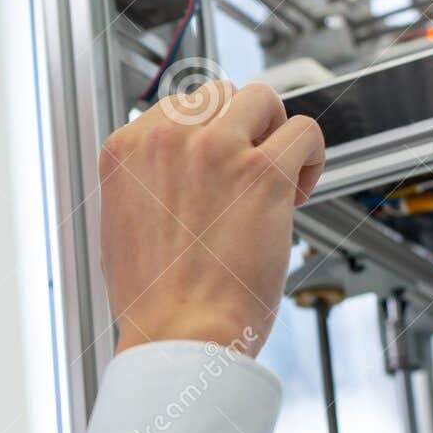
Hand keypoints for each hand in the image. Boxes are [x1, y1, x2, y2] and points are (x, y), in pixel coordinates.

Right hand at [98, 80, 324, 357]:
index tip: (219, 165)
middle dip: (240, 128)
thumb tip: (171, 171)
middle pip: (220, 95)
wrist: (179, 337)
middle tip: (248, 171)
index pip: (177, 107)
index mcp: (127, 150)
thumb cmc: (153, 301)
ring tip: (277, 175)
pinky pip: (305, 131)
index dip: (206, 136)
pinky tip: (299, 190)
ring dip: (274, 132)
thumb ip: (144, 184)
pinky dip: (312, 157)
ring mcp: (215, 150)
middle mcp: (167, 139)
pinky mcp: (262, 172)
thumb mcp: (120, 228)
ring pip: (262, 99)